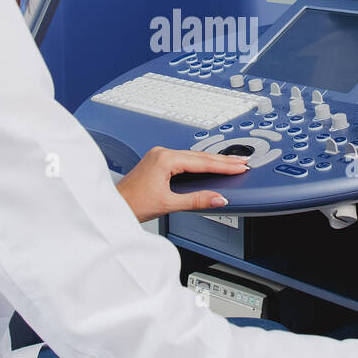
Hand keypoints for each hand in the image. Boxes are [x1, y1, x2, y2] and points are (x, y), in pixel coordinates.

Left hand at [115, 146, 248, 223]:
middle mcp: (161, 153)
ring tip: (231, 163)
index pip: (202, 162)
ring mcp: (158, 156)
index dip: (223, 166)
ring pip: (192, 156)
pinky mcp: (157, 161)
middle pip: (199, 156)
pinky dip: (199, 163)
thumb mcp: (169, 204)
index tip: (240, 167)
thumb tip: (218, 199)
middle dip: (222, 160)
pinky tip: (209, 165)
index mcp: (165, 159)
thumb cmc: (132, 203)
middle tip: (242, 162)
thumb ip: (196, 200)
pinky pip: (184, 159)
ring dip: (212, 160)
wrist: (114, 205)